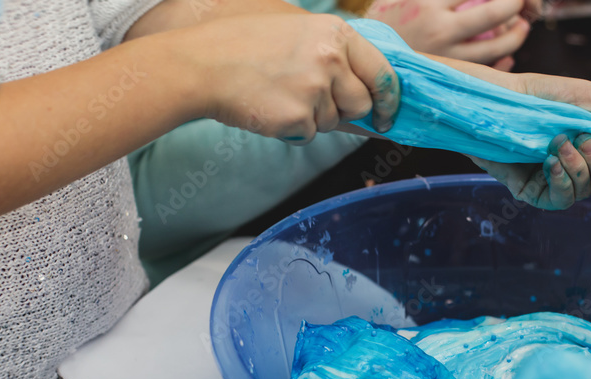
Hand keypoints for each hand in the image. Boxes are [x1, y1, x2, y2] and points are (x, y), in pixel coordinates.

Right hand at [192, 14, 399, 142]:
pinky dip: (290, 130)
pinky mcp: (298, 117)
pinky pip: (307, 135)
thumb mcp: (297, 32)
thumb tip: (368, 92)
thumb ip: (335, 55)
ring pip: (332, 122)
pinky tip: (268, 107)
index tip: (386, 114)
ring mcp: (315, 89)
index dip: (388, 98)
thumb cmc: (244, 46)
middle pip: (361, 103)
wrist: (201, 64)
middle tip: (310, 100)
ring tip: (279, 94)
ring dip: (311, 118)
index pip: (382, 72)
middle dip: (343, 110)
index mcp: (335, 33)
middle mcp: (331, 59)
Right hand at [367, 0, 530, 65]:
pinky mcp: (450, 78)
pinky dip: (503, 62)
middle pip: (495, 13)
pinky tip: (507, 54)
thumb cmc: (386, 21)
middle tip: (522, 0)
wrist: (363, 59)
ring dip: (516, 34)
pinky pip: (487, 71)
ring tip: (521, 26)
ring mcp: (448, 57)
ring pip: (497, 47)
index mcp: (428, 3)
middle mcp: (441, 30)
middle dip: (517, 3)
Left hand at [469, 74, 590, 209]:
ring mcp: (560, 182)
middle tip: (586, 138)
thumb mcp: (589, 100)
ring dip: (579, 166)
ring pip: (590, 192)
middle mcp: (582, 168)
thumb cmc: (542, 96)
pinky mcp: (537, 193)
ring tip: (559, 141)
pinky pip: (563, 200)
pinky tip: (550, 161)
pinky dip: (563, 180)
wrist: (498, 102)